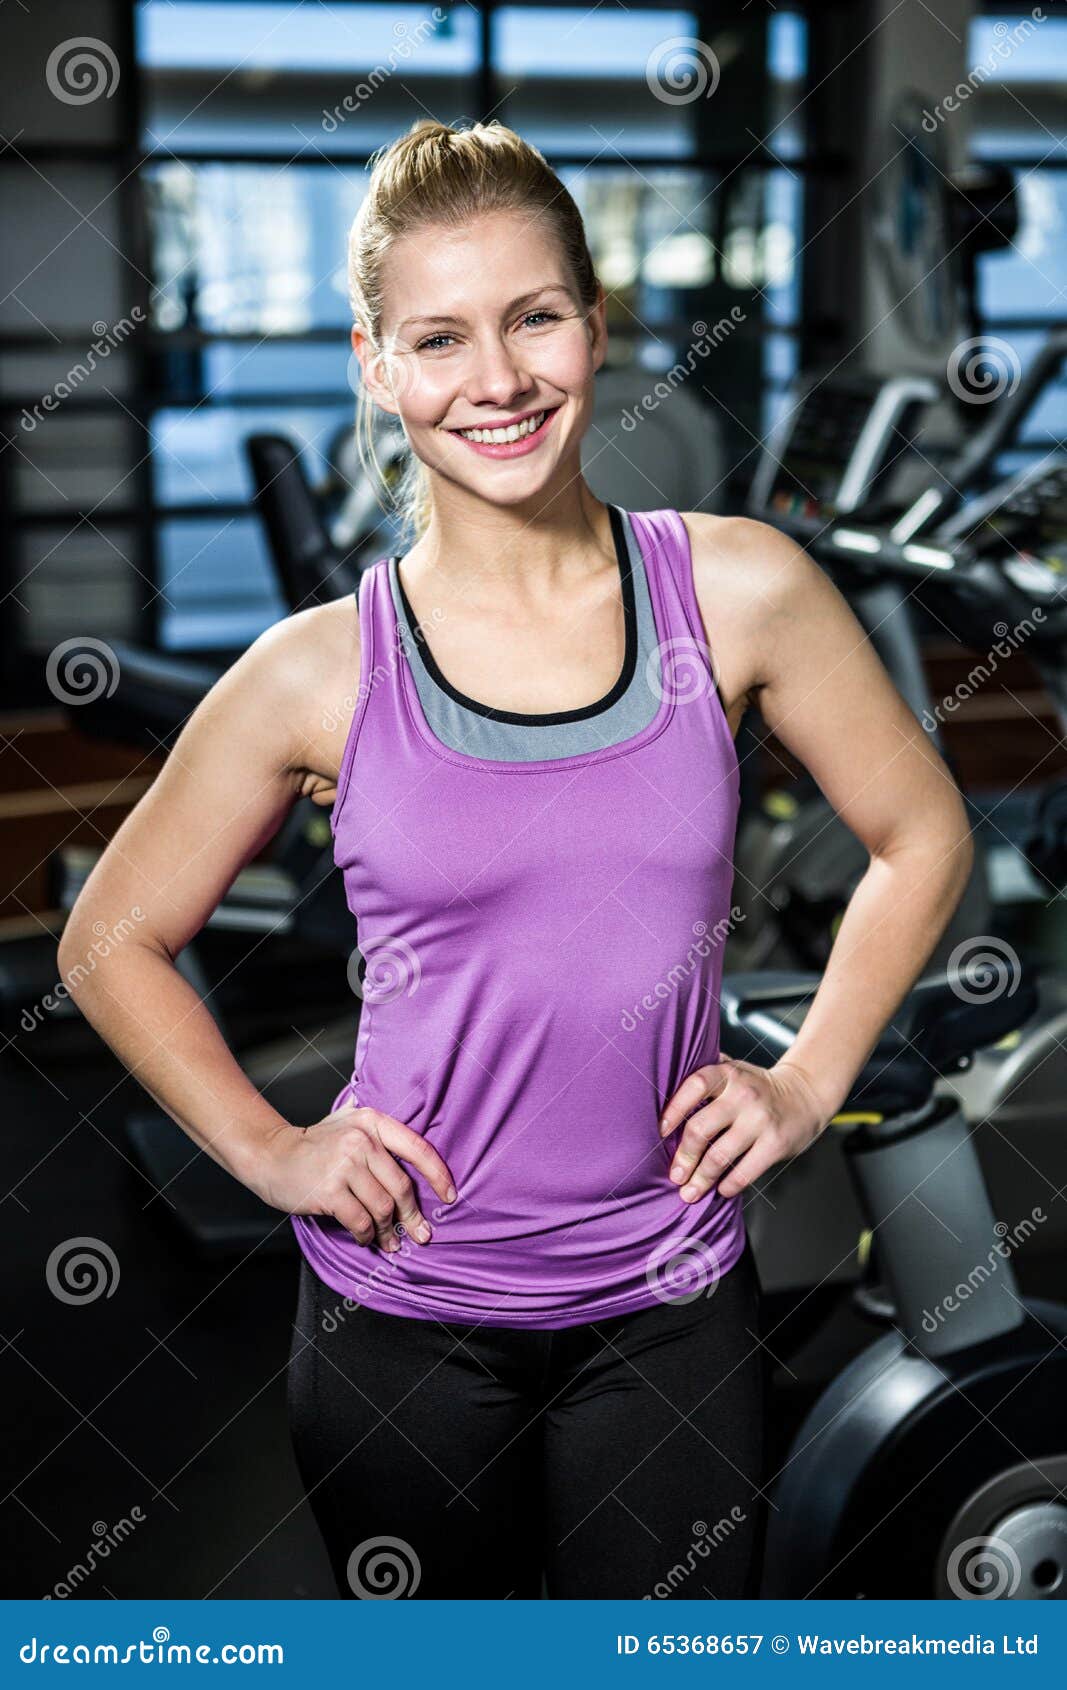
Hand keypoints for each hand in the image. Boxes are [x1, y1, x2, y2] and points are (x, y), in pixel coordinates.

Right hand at [254, 1104, 457, 1253]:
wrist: (271, 1155)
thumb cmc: (315, 1145)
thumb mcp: (349, 1124)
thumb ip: (380, 1136)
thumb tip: (423, 1169)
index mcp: (372, 1121)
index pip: (418, 1148)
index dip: (439, 1176)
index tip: (450, 1197)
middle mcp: (361, 1140)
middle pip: (401, 1187)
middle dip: (413, 1217)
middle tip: (420, 1235)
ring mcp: (344, 1165)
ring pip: (383, 1208)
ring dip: (388, 1231)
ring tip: (388, 1241)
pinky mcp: (329, 1191)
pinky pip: (361, 1222)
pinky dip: (366, 1235)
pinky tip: (364, 1238)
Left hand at [658, 1056, 830, 1200]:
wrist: (806, 1094)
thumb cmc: (759, 1088)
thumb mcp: (733, 1071)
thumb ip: (705, 1078)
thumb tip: (660, 1098)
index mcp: (727, 1073)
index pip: (693, 1087)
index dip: (673, 1110)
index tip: (660, 1133)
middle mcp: (743, 1094)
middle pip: (700, 1128)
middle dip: (683, 1157)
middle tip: (675, 1176)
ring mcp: (760, 1119)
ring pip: (719, 1156)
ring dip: (701, 1179)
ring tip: (690, 1192)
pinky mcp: (776, 1143)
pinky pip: (744, 1172)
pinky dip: (728, 1185)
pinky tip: (721, 1190)